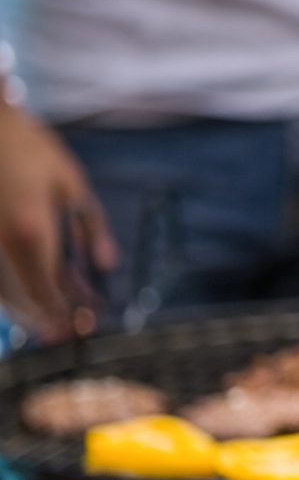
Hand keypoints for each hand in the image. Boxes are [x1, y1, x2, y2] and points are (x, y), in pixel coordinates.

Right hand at [0, 104, 116, 341]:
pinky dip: (12, 289)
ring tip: (54, 318)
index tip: (84, 325)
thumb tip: (107, 264)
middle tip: (71, 330)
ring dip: (27, 309)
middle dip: (47, 318)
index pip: (47, 292)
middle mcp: (1, 246)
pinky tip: (33, 290)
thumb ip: (92, 227)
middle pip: (22, 299)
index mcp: (32, 233)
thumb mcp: (72, 184)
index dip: (65, 314)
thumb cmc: (30, 149)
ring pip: (3, 292)